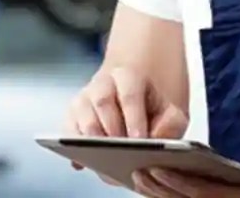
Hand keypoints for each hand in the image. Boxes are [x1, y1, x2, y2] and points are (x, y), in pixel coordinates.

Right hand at [63, 66, 188, 184]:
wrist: (133, 94)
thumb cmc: (152, 106)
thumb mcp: (171, 111)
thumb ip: (171, 124)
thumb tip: (155, 140)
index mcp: (128, 76)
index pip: (129, 93)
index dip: (133, 117)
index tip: (139, 139)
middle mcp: (102, 83)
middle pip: (102, 102)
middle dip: (111, 129)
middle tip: (121, 153)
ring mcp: (84, 99)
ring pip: (81, 116)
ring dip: (92, 139)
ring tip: (105, 160)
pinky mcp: (72, 116)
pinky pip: (68, 130)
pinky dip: (73, 146)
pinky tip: (82, 163)